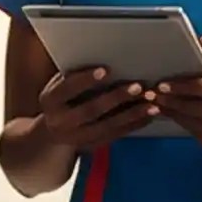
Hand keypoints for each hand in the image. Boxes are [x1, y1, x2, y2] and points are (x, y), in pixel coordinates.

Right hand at [39, 67, 157, 150]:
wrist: (51, 133)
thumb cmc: (60, 98)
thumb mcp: (58, 84)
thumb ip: (74, 75)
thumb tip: (101, 56)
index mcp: (50, 101)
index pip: (67, 89)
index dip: (85, 80)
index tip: (104, 70)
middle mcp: (61, 121)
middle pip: (91, 110)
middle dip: (116, 98)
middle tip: (137, 87)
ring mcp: (77, 137)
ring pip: (107, 126)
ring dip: (131, 114)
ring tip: (151, 103)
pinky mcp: (92, 145)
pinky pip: (116, 135)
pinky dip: (134, 125)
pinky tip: (149, 115)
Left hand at [155, 36, 201, 152]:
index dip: (180, 86)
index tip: (162, 84)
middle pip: (192, 107)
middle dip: (169, 100)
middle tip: (151, 94)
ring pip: (190, 122)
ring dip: (171, 113)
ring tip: (156, 103)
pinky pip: (194, 133)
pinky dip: (181, 124)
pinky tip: (172, 114)